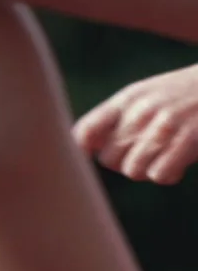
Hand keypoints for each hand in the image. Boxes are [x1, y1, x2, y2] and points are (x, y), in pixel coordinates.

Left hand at [80, 67, 197, 184]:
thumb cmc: (188, 95)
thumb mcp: (149, 95)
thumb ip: (118, 118)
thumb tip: (83, 148)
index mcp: (127, 100)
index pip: (83, 133)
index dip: (82, 152)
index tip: (93, 158)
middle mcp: (140, 111)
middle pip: (108, 160)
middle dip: (126, 163)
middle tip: (150, 153)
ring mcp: (164, 125)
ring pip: (133, 170)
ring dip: (150, 169)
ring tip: (167, 155)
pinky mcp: (188, 139)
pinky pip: (159, 175)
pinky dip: (169, 175)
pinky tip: (181, 163)